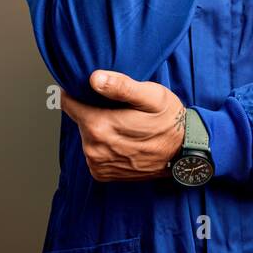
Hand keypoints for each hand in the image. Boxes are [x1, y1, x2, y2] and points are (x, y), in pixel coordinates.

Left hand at [57, 71, 186, 181]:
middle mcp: (94, 149)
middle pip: (79, 119)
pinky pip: (92, 152)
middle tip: (119, 109)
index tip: (88, 88)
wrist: (184, 152)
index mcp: (99, 127)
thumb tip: (93, 79)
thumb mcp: (151, 96)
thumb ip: (121, 86)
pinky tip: (122, 140)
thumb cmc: (169, 119)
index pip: (69, 104)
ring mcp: (97, 164)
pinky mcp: (102, 174)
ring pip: (86, 135)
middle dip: (93, 110)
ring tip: (123, 125)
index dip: (76, 92)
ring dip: (99, 129)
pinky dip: (103, 144)